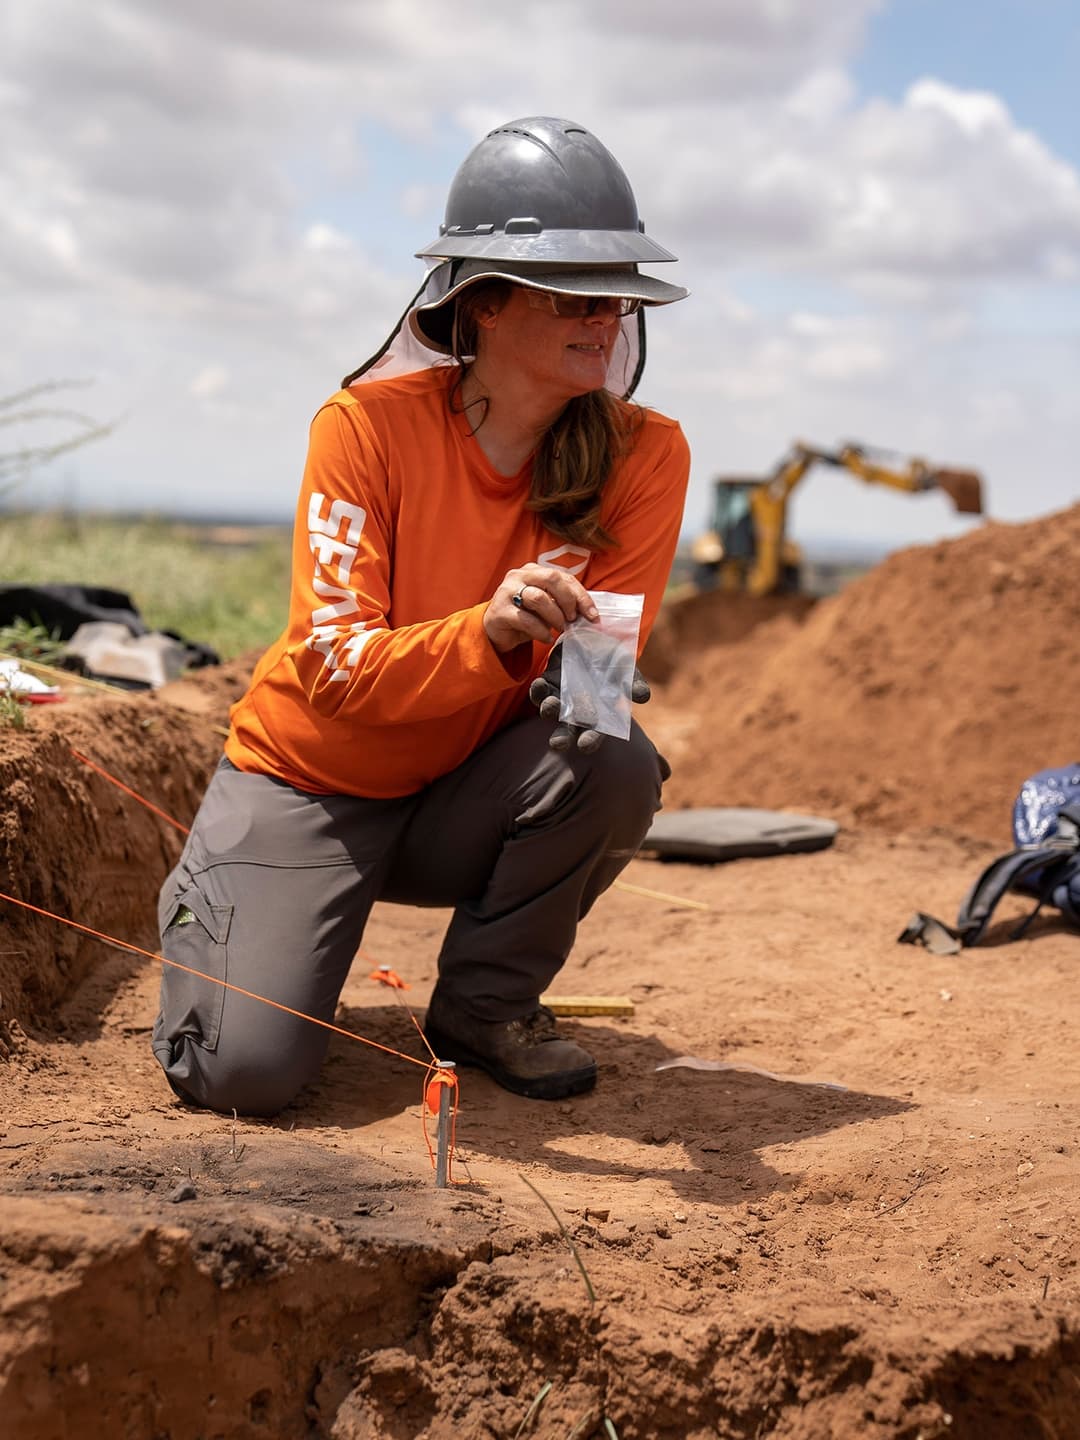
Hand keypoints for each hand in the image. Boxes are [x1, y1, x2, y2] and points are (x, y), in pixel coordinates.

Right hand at [483, 566, 598, 654]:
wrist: (495, 630)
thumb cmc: (525, 616)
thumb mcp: (546, 606)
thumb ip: (563, 602)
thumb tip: (589, 613)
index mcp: (534, 570)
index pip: (563, 576)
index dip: (581, 595)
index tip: (592, 614)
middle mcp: (519, 576)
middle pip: (551, 578)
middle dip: (568, 600)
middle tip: (572, 619)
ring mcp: (506, 591)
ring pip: (538, 598)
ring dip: (555, 616)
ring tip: (560, 628)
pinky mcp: (499, 611)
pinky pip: (526, 620)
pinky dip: (541, 631)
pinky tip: (546, 637)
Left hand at [529, 642, 651, 752]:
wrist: (592, 637)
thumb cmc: (613, 658)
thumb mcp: (626, 668)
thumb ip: (633, 683)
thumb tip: (644, 697)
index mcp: (599, 714)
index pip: (596, 733)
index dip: (591, 739)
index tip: (585, 745)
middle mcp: (577, 711)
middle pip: (569, 729)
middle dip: (563, 737)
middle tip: (558, 744)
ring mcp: (560, 698)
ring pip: (551, 710)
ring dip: (549, 709)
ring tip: (550, 706)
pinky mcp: (547, 682)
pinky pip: (539, 691)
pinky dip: (538, 689)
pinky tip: (539, 684)